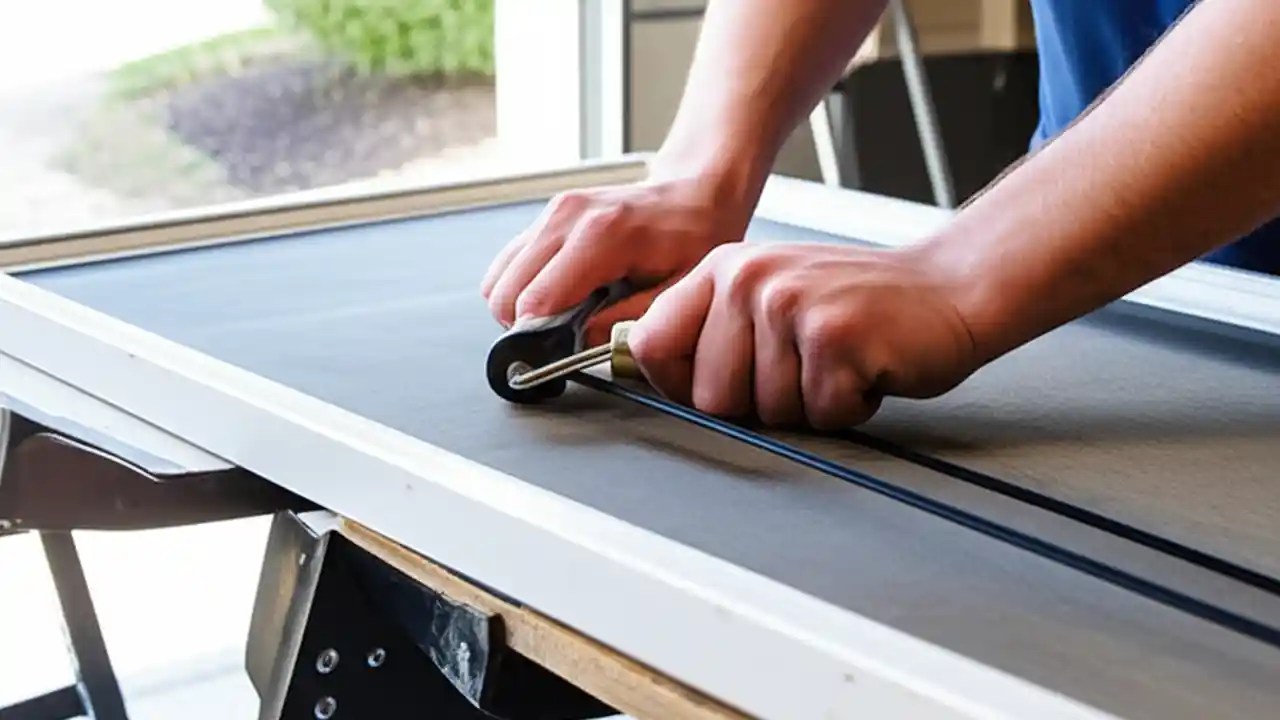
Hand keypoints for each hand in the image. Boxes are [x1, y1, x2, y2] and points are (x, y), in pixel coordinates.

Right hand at [480, 168, 756, 345]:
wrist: (693, 195)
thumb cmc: (692, 239)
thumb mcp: (676, 290)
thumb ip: (627, 320)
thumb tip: (582, 342)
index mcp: (601, 236)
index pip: (536, 300)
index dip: (537, 338)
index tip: (553, 356)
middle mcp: (568, 217)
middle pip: (506, 291)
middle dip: (524, 326)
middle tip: (559, 340)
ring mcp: (553, 212)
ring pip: (499, 278)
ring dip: (519, 307)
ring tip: (559, 318)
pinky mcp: (547, 215)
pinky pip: (509, 262)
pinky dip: (521, 287)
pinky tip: (556, 296)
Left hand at [625, 242, 979, 428]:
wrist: (950, 288)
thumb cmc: (861, 305)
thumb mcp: (772, 298)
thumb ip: (716, 330)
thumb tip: (655, 379)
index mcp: (723, 269)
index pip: (651, 343)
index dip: (678, 385)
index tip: (717, 387)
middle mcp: (749, 280)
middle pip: (709, 397)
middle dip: (759, 406)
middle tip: (804, 370)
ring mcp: (789, 305)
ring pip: (767, 412)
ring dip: (810, 406)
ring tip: (838, 363)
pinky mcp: (833, 336)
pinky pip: (819, 413)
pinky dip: (848, 407)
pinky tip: (865, 369)